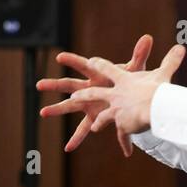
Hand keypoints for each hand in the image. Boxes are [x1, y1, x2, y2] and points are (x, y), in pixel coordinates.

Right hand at [36, 35, 153, 154]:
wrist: (134, 98)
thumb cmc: (130, 81)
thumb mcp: (135, 70)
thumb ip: (139, 55)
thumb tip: (147, 38)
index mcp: (97, 75)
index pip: (83, 65)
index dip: (72, 60)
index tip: (60, 56)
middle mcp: (89, 89)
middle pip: (69, 85)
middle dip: (54, 85)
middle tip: (39, 84)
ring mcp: (89, 104)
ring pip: (69, 106)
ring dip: (56, 109)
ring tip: (42, 112)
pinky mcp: (93, 117)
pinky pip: (84, 129)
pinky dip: (77, 139)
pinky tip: (68, 148)